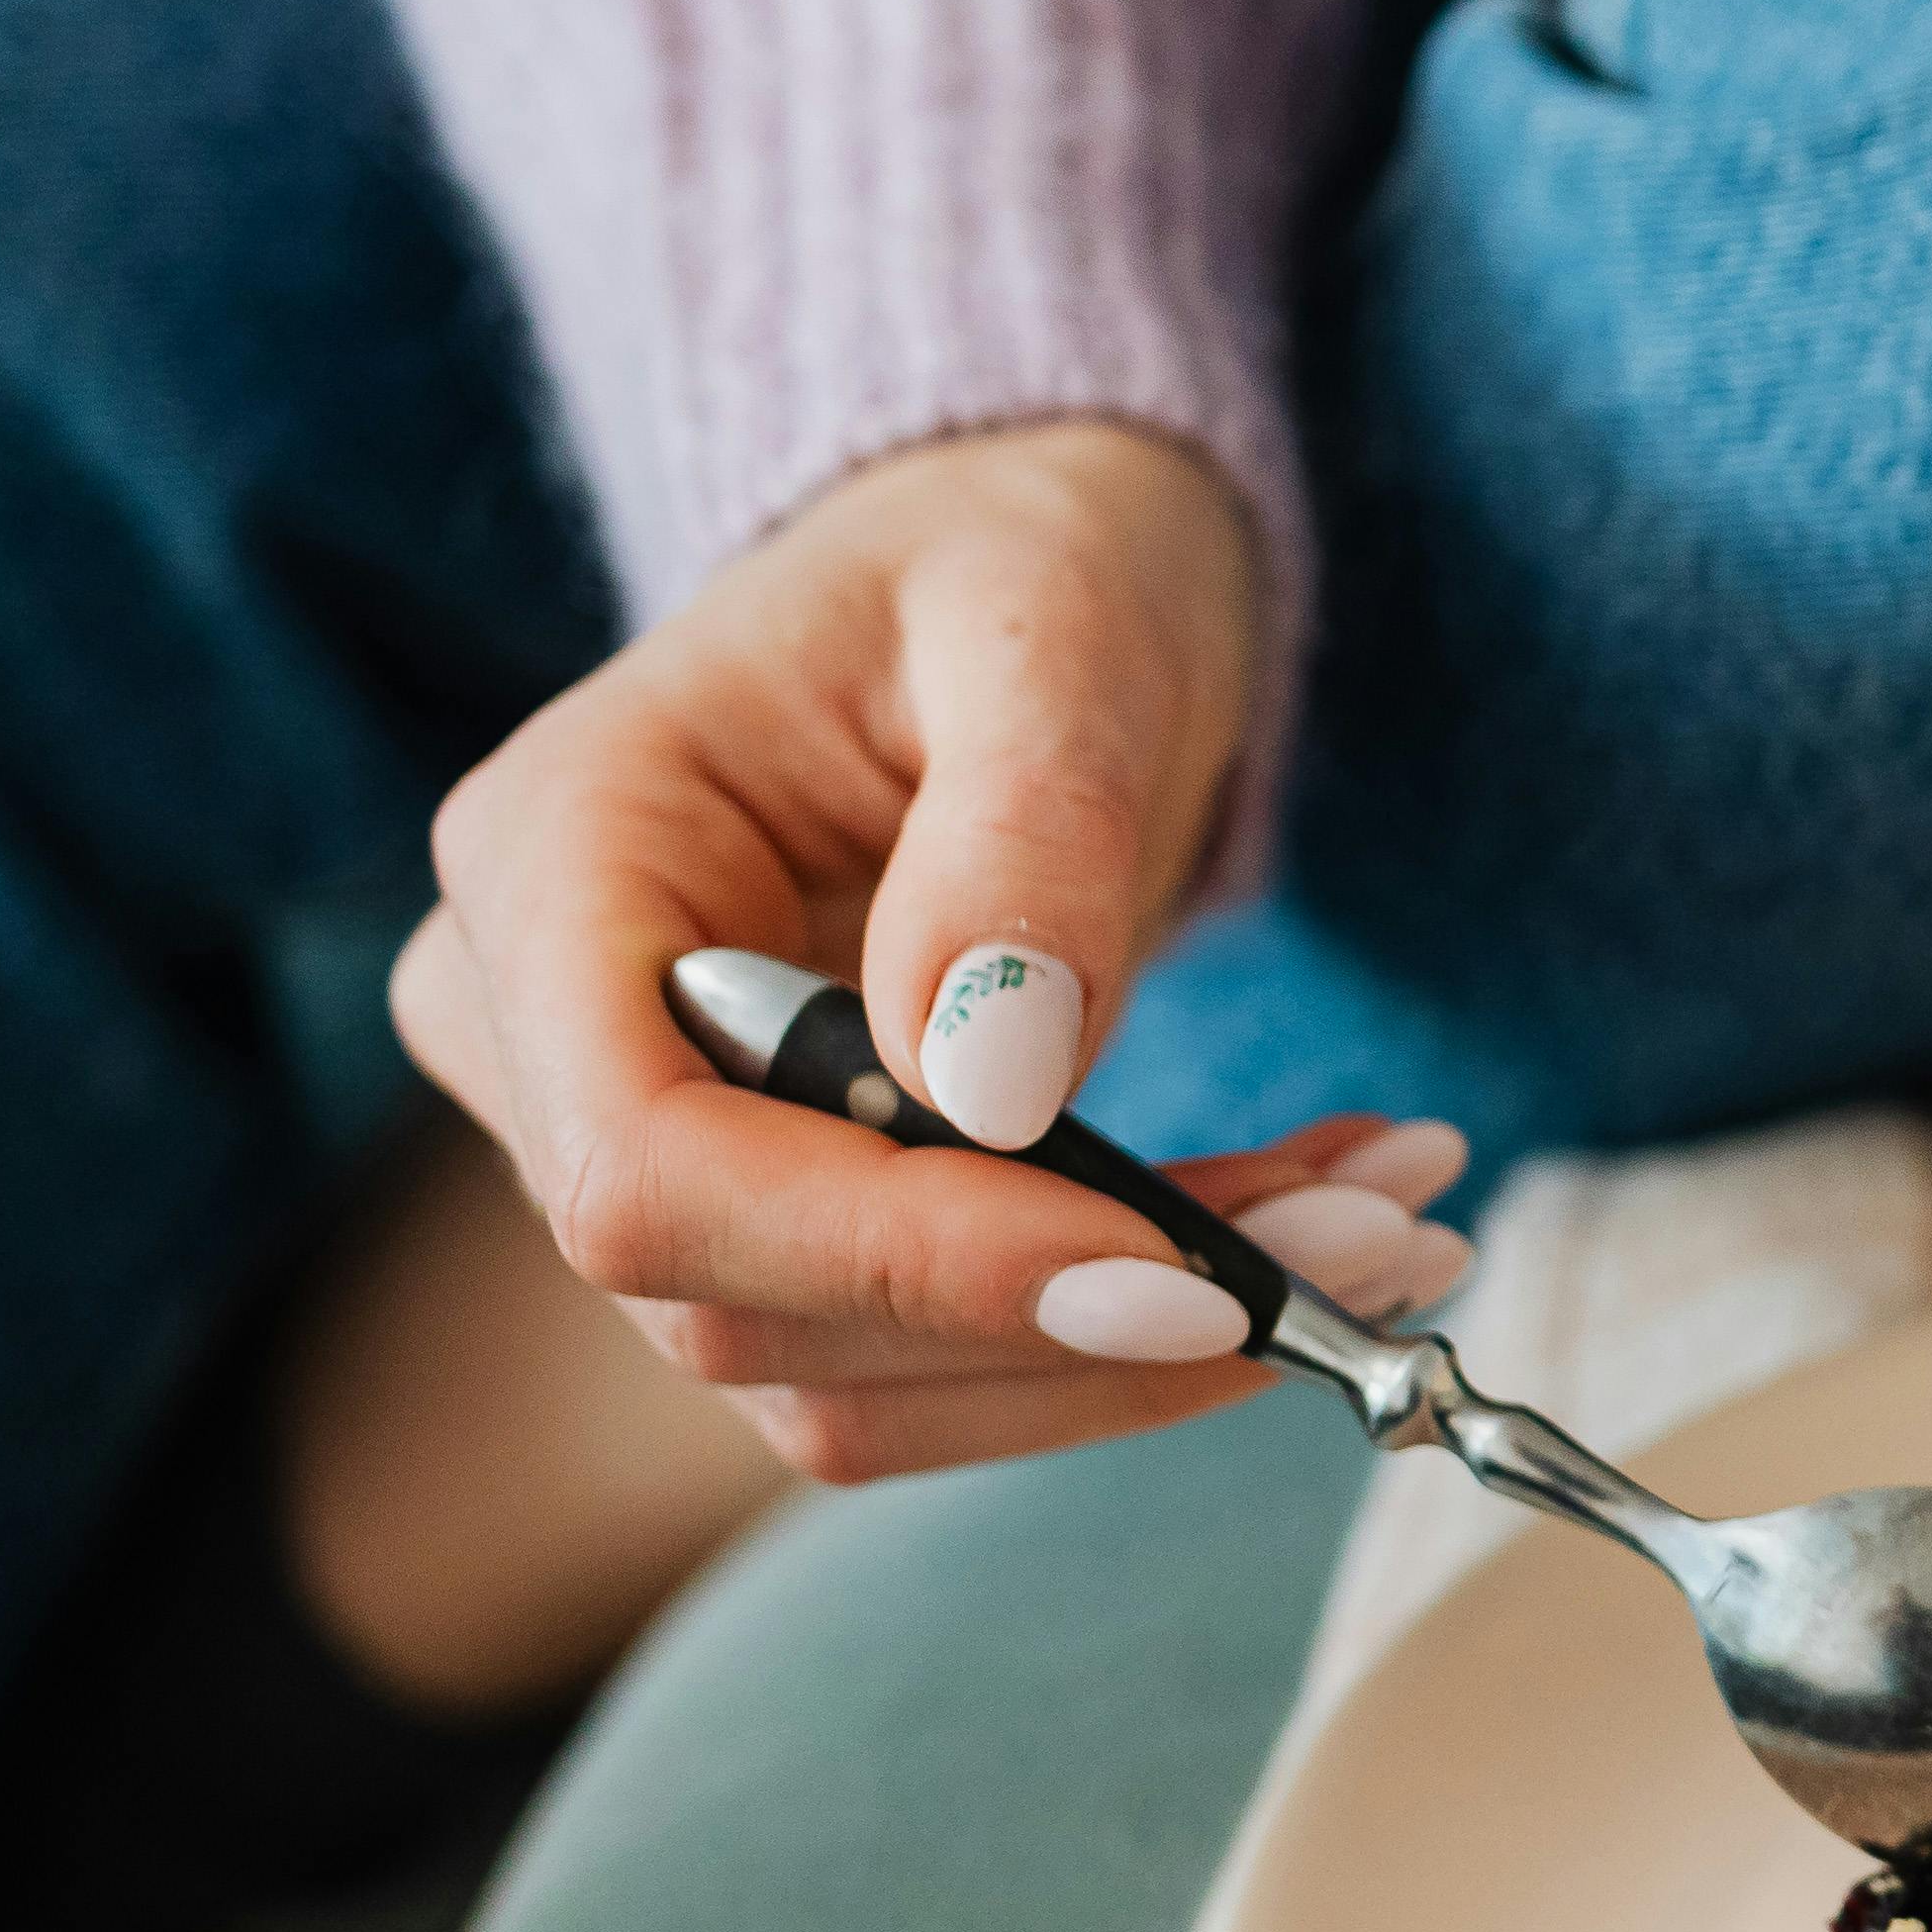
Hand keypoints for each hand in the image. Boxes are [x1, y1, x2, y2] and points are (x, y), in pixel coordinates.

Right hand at [389, 419, 1471, 1483]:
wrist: (1022, 583)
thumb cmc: (1016, 551)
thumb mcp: (1053, 630)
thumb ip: (1027, 839)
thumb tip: (994, 1096)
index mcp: (553, 863)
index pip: (652, 1172)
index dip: (901, 1260)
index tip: (1171, 1273)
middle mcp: (543, 1037)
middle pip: (754, 1312)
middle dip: (1074, 1321)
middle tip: (1383, 1242)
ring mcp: (651, 1144)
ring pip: (853, 1380)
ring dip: (1133, 1352)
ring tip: (1389, 1228)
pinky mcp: (781, 1215)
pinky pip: (935, 1351)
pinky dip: (1131, 1330)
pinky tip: (1312, 1227)